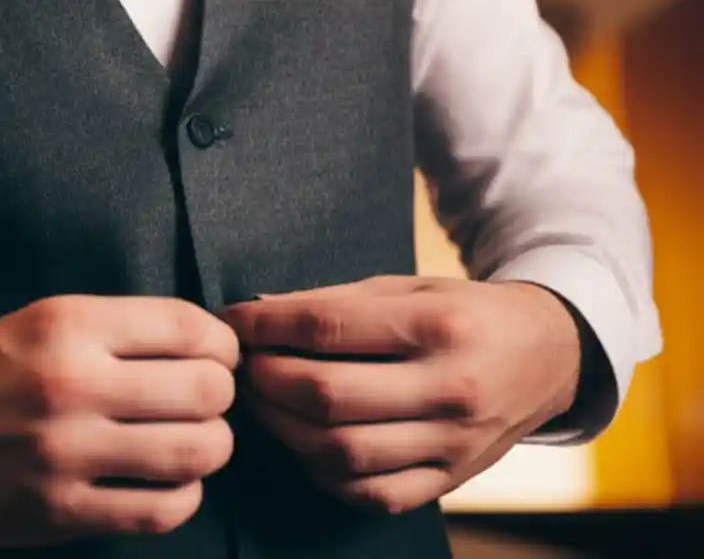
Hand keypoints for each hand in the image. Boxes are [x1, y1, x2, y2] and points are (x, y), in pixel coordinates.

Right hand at [0, 295, 238, 546]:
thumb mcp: (40, 321)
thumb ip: (118, 329)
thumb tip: (207, 347)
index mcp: (68, 326)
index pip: (190, 329)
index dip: (221, 345)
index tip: (215, 357)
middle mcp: (71, 385)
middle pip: (207, 391)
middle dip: (221, 395)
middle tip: (203, 401)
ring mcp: (66, 454)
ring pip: (199, 452)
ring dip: (211, 447)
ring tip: (192, 442)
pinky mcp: (60, 512)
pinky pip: (163, 509)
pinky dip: (183, 495)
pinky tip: (167, 481)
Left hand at [221, 276, 581, 513]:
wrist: (547, 355)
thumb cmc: (460, 313)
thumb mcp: (405, 287)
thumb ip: (331, 303)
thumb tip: (254, 314)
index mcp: (440, 325)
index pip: (328, 328)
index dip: (267, 327)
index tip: (233, 323)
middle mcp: (451, 388)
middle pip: (327, 397)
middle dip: (265, 381)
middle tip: (241, 368)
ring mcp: (454, 443)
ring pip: (342, 453)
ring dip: (283, 429)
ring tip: (262, 403)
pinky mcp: (451, 480)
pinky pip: (371, 493)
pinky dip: (324, 473)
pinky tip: (304, 444)